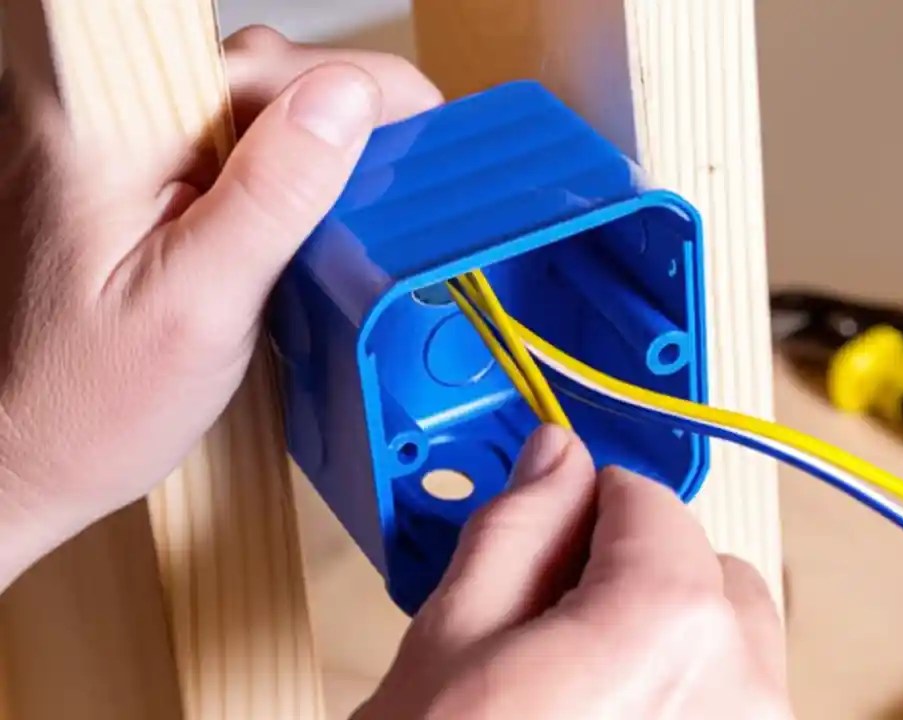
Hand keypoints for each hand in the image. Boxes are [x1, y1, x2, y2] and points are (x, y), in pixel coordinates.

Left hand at [0, 26, 442, 588]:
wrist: (28, 457)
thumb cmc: (91, 403)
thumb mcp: (200, 304)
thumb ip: (272, 194)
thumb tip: (346, 96)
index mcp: (109, 130)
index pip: (264, 64)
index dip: (359, 88)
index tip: (428, 127)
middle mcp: (104, 120)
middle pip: (259, 75)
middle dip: (343, 119)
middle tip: (405, 182)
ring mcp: (117, 148)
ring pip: (249, 109)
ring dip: (315, 151)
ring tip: (360, 212)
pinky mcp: (133, 180)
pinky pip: (228, 147)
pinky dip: (281, 177)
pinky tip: (305, 226)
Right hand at [356, 426, 792, 718]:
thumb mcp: (451, 643)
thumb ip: (518, 528)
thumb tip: (554, 458)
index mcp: (669, 624)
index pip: (649, 500)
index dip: (585, 509)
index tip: (551, 530)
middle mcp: (743, 688)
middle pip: (706, 569)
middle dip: (635, 575)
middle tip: (549, 622)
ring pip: (731, 643)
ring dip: (666, 640)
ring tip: (574, 692)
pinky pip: (736, 706)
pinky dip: (686, 699)